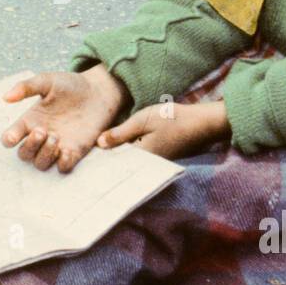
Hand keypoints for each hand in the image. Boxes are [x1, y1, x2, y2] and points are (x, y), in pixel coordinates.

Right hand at [0, 66, 127, 173]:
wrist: (99, 91)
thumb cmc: (71, 85)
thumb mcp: (47, 81)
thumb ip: (26, 87)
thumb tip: (5, 97)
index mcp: (30, 121)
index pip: (10, 138)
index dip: (9, 140)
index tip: (14, 135)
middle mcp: (41, 136)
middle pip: (24, 154)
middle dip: (30, 146)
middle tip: (42, 131)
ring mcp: (57, 146)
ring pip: (41, 163)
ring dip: (44, 154)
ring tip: (55, 137)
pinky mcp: (74, 152)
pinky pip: (63, 168)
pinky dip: (62, 164)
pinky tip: (66, 150)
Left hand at [95, 100, 228, 160]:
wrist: (201, 122)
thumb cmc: (172, 119)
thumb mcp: (142, 121)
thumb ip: (120, 133)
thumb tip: (99, 144)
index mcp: (140, 157)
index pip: (114, 163)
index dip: (99, 159)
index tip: (84, 156)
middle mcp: (147, 165)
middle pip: (121, 164)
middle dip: (107, 159)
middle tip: (88, 155)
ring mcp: (154, 162)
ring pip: (130, 161)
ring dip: (118, 156)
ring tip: (101, 150)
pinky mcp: (160, 157)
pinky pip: (139, 158)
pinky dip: (130, 152)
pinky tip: (121, 146)